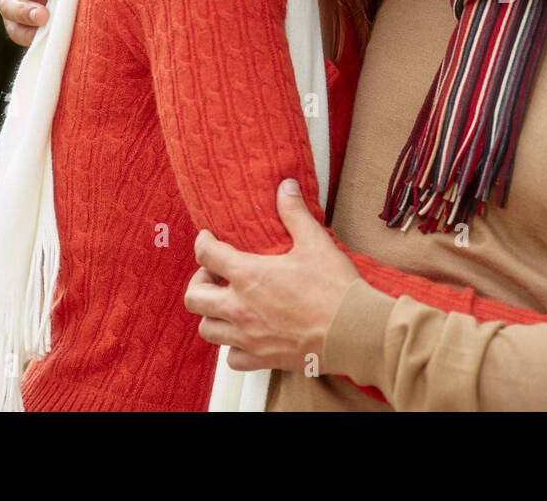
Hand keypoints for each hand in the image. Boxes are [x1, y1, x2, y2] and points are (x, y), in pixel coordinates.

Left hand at [184, 179, 359, 373]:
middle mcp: (241, 308)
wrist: (352, 331)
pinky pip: (231, 359)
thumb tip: (286, 186)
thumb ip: (295, 213)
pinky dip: (232, 347)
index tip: (207, 239)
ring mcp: (249, 337)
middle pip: (194, 297)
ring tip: (226, 305)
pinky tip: (245, 335)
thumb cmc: (334, 288)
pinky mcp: (262, 358)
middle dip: (199, 282)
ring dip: (211, 315)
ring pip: (207, 329)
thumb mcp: (315, 242)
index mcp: (249, 276)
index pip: (208, 255)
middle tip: (214, 275)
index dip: (203, 243)